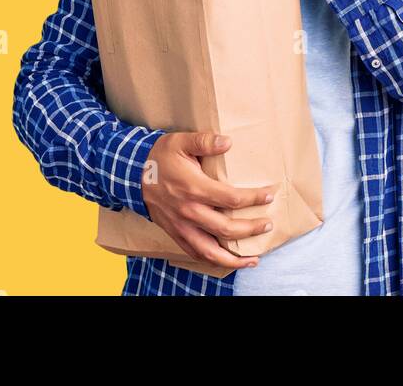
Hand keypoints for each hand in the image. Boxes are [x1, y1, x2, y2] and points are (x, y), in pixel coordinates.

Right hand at [141, 131, 277, 269]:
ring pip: (211, 251)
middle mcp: (189, 212)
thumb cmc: (161, 157)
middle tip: (268, 225)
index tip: (269, 196)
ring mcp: (182, 226)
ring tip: (254, 260)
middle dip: (251, 229)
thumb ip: (204, 141)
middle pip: (227, 228)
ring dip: (234, 259)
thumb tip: (228, 141)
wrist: (132, 175)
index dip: (254, 199)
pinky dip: (214, 261)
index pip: (232, 199)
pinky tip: (228, 261)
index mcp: (194, 188)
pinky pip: (196, 254)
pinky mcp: (176, 234)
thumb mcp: (181, 141)